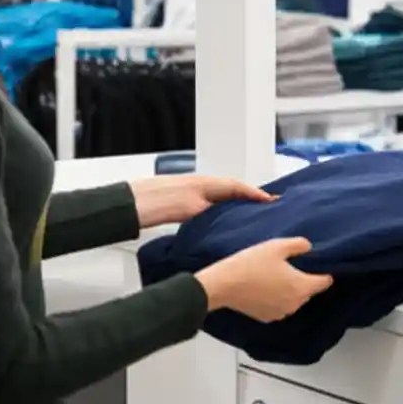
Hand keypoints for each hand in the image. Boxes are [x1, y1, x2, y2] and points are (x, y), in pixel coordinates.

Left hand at [128, 175, 274, 228]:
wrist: (131, 204)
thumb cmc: (157, 202)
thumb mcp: (193, 208)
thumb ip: (214, 209)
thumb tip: (231, 211)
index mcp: (206, 183)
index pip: (237, 186)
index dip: (255, 193)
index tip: (271, 200)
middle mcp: (200, 184)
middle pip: (230, 189)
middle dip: (248, 197)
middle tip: (265, 206)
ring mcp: (190, 192)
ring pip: (219, 197)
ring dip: (235, 203)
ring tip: (248, 214)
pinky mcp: (182, 202)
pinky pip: (209, 203)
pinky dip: (221, 208)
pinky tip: (220, 220)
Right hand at [196, 237, 333, 321]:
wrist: (223, 285)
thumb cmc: (251, 263)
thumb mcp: (277, 246)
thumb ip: (299, 245)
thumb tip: (309, 247)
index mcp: (302, 286)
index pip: (324, 282)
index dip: (324, 272)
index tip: (320, 265)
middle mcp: (295, 304)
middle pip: (308, 291)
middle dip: (303, 279)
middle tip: (290, 266)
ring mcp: (281, 313)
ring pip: (294, 299)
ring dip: (290, 290)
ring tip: (276, 275)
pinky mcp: (267, 317)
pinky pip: (279, 306)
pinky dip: (277, 298)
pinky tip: (265, 286)